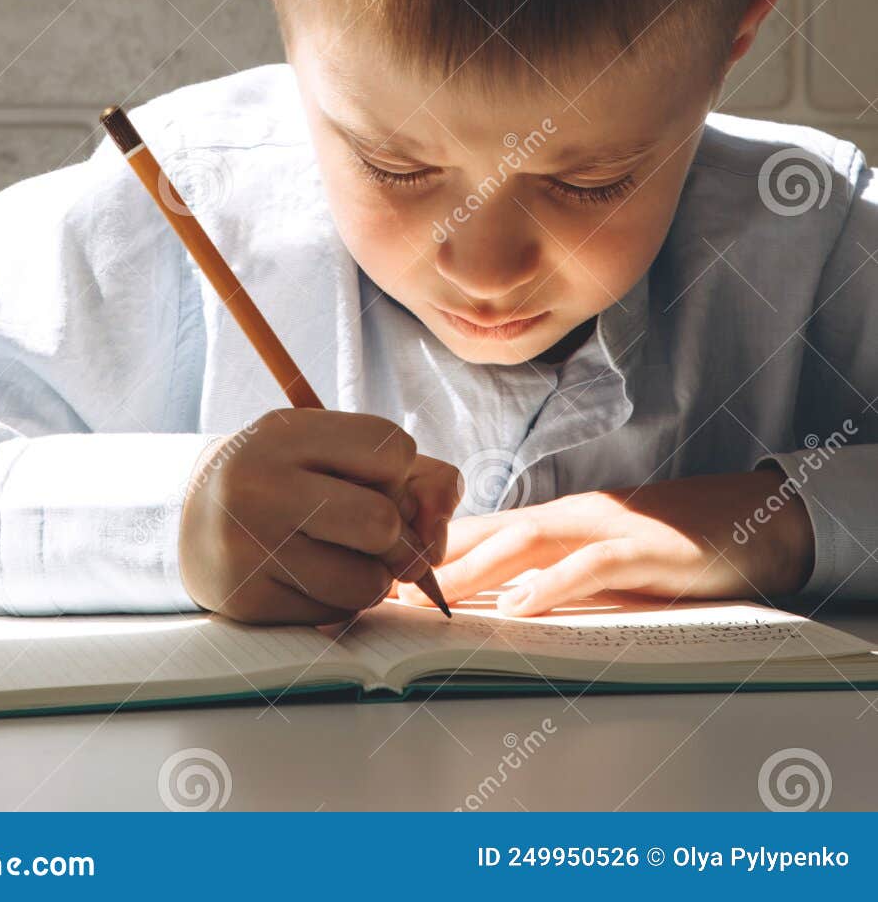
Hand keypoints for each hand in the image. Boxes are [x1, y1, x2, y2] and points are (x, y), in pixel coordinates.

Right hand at [178, 408, 460, 624]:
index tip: (368, 476)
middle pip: (384, 522)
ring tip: (338, 556)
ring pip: (368, 584)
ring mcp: (251, 548)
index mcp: (285, 434)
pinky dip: (339, 602)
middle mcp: (262, 486)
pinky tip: (309, 577)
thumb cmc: (285, 477)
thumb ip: (414, 474)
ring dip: (372, 577)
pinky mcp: (250, 601)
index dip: (396, 471)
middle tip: (368, 531)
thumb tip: (441, 521)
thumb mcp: (332, 449)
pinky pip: (337, 615)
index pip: (392, 448)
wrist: (191, 517)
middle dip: (392, 533)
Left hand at [393, 470, 814, 615]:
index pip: (477, 530)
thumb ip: (546, 570)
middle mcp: (568, 518)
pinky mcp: (642, 550)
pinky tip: (521, 604)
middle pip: (487, 532)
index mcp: (553, 522)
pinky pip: (590, 566)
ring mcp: (604, 529)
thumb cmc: (666, 546)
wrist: (747, 522)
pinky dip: (552, 584)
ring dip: (476, 569)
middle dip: (431, 558)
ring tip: (433, 594)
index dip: (424, 548)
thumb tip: (490, 599)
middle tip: (381, 585)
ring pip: (526, 542)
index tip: (375, 571)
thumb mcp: (596, 557)